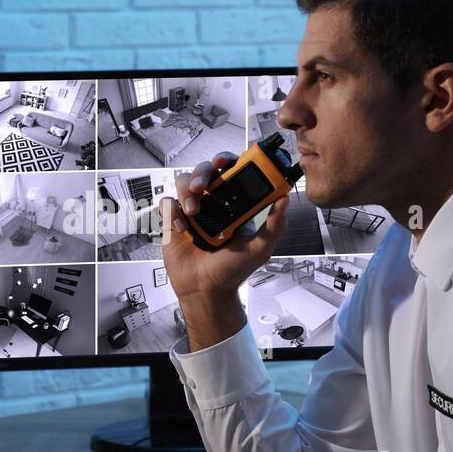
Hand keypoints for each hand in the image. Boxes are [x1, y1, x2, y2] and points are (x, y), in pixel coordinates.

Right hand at [158, 151, 289, 306]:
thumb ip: (274, 224)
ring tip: (193, 211)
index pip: (230, 173)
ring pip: (183, 183)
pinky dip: (171, 211)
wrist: (206, 290)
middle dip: (201, 173)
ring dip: (186, 192)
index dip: (226, 161)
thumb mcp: (259, 248)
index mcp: (233, 205)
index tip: (224, 162)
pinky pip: (167, 203)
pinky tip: (181, 227)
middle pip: (203, 172)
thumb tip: (285, 200)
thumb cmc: (231, 271)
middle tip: (203, 187)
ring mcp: (192, 211)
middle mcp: (212, 204)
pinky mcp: (173, 222)